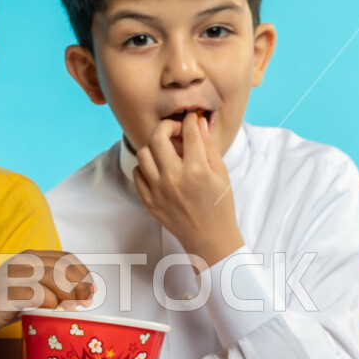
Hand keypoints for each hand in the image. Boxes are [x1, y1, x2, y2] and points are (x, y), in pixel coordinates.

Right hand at [0, 250, 94, 346]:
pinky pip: (39, 295)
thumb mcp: (22, 290)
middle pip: (62, 269)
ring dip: (69, 295)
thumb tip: (76, 295)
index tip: (91, 287)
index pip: (64, 257)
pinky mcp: (8, 295)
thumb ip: (44, 287)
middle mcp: (22, 263)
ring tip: (74, 308)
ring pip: (53, 280)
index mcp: (27, 258)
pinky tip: (53, 312)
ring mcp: (14, 278)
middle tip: (87, 301)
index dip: (82, 272)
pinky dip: (51, 303)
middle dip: (80, 285)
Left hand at [134, 112, 244, 266]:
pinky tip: (158, 168)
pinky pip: (138, 173)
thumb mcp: (221, 174)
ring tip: (165, 150)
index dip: (189, 120)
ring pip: (144, 153)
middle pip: (158, 137)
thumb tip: (198, 123)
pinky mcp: (149, 201)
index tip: (190, 119)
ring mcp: (159, 190)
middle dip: (166, 126)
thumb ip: (208, 146)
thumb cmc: (219, 206)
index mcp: (196, 169)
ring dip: (154, 146)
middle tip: (174, 130)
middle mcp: (174, 177)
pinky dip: (146, 166)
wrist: (209, 239)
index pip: (188, 131)